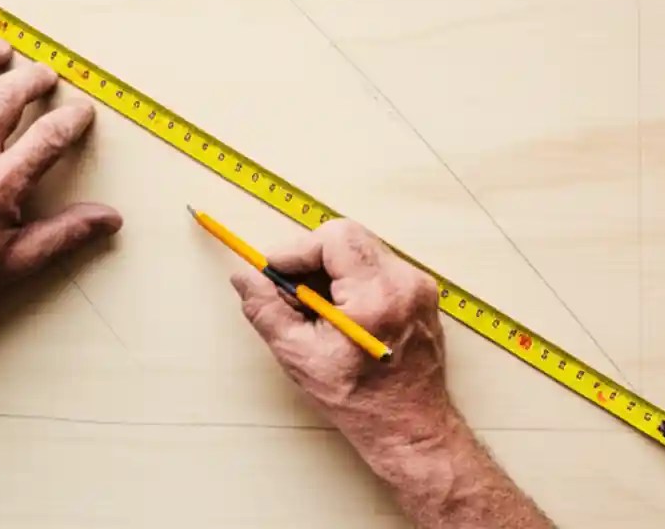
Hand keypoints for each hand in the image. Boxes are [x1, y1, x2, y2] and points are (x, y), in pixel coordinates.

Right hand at [230, 219, 451, 448]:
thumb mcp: (300, 357)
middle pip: (347, 238)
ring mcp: (418, 286)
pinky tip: (339, 312)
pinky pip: (376, 266)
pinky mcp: (420, 293)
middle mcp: (404, 283)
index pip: (333, 239)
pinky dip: (350, 279)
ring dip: (330, 269)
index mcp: (377, 297)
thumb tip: (244, 278)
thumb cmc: (361, 401)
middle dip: (311, 257)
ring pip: (361, 250)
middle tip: (291, 290)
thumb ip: (266, 310)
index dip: (295, 250)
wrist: (411, 427)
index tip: (273, 272)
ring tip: (315, 307)